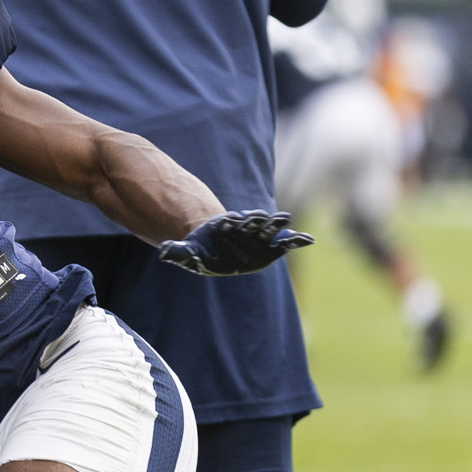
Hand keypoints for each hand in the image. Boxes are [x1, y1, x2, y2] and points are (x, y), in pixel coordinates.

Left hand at [158, 211, 312, 276]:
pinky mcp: (271, 245)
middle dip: (256, 220)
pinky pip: (285, 242)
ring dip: (277, 225)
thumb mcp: (188, 253)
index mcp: (224, 228)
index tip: (235, 221)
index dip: (231, 222)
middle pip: (251, 223)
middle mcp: (243, 229)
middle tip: (263, 217)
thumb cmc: (202, 250)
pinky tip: (308, 240)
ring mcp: (259, 236)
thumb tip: (163, 252)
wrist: (218, 249)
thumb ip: (178, 251)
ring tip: (288, 222)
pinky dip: (296, 240)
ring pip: (269, 229)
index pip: (229, 223)